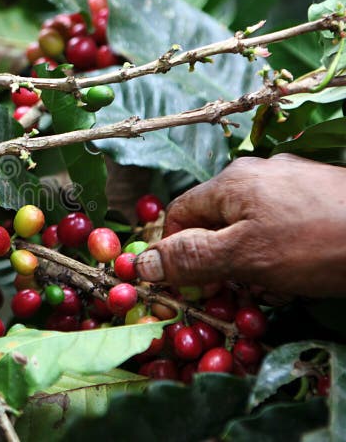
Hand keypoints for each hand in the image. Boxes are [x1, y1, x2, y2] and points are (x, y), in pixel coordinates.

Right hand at [135, 154, 345, 296]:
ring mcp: (292, 181)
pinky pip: (280, 224)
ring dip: (248, 259)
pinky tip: (300, 269)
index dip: (174, 251)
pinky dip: (278, 250)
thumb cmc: (318, 244)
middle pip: (214, 220)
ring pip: (248, 225)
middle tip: (235, 290)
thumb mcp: (245, 257)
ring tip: (274, 284)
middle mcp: (257, 173)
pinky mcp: (320, 195)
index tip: (187, 284)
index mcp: (231, 181)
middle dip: (216, 259)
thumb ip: (191, 259)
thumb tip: (141, 263)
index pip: (178, 214)